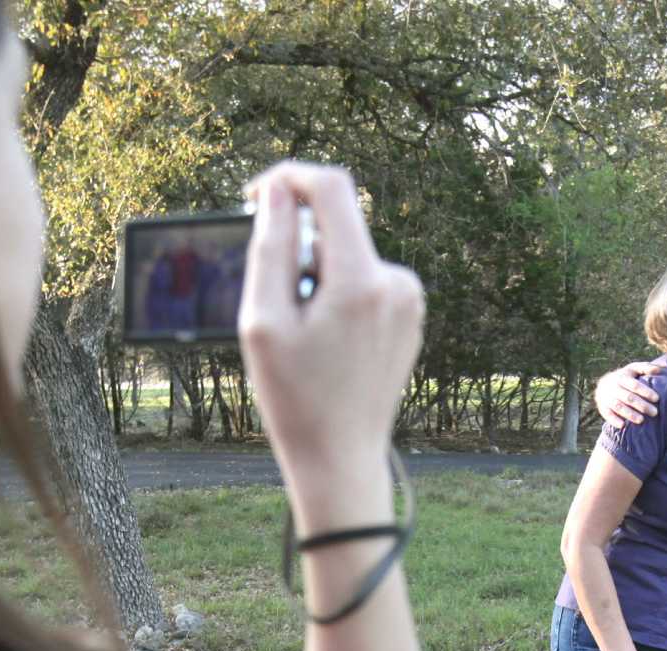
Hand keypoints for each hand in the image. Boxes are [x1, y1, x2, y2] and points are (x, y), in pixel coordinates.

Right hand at [239, 162, 423, 472]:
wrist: (340, 457)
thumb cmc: (295, 398)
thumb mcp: (264, 322)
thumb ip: (271, 248)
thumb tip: (278, 191)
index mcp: (362, 281)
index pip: (331, 187)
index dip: (288, 178)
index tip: (256, 195)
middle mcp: (397, 283)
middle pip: (338, 224)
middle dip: (297, 244)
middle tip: (272, 300)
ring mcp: (409, 300)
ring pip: (349, 254)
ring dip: (316, 274)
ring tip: (302, 333)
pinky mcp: (410, 315)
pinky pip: (365, 280)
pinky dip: (337, 292)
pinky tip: (325, 341)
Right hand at [593, 360, 666, 429]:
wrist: (603, 385)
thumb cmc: (625, 377)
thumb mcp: (633, 369)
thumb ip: (646, 368)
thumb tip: (660, 368)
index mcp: (623, 377)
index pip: (635, 385)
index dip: (646, 392)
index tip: (657, 398)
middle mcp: (614, 387)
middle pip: (628, 397)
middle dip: (642, 405)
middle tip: (655, 412)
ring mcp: (607, 397)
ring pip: (618, 406)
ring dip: (630, 414)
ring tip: (641, 420)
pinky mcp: (603, 407)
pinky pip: (607, 414)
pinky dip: (614, 420)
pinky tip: (623, 426)